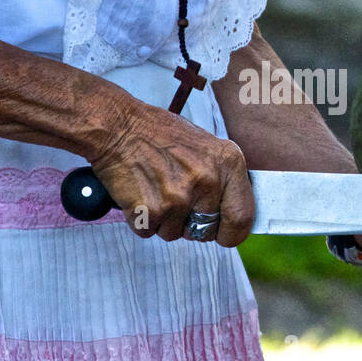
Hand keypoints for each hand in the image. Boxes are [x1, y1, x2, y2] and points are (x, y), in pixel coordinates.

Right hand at [86, 96, 254, 246]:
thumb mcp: (205, 146)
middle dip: (191, 225)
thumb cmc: (159, 134)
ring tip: (154, 189)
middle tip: (175, 200)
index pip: (242, 217)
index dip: (232, 232)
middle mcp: (208, 181)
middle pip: (207, 231)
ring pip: (175, 234)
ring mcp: (179, 198)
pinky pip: (149, 232)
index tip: (223, 233)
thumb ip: (222, 177)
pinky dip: (142, 219)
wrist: (118, 126)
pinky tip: (139, 194)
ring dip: (163, 221)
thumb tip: (231, 211)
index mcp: (228, 163)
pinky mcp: (151, 210)